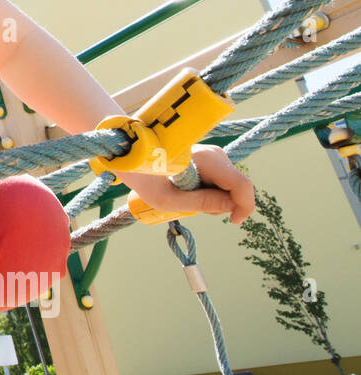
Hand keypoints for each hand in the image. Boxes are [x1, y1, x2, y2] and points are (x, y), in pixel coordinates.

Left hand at [119, 144, 254, 225]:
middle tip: (191, 207)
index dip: (244, 206)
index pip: (241, 184)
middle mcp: (214, 153)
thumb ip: (201, 202)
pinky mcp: (209, 158)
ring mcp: (212, 154)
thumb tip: (231, 207)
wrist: (130, 157)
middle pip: (236, 187)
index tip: (233, 221)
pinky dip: (210, 192)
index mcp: (206, 159)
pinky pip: (221, 181)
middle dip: (222, 204)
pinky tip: (189, 192)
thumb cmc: (143, 177)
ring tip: (184, 197)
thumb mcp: (168, 199)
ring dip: (213, 199)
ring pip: (229, 185)